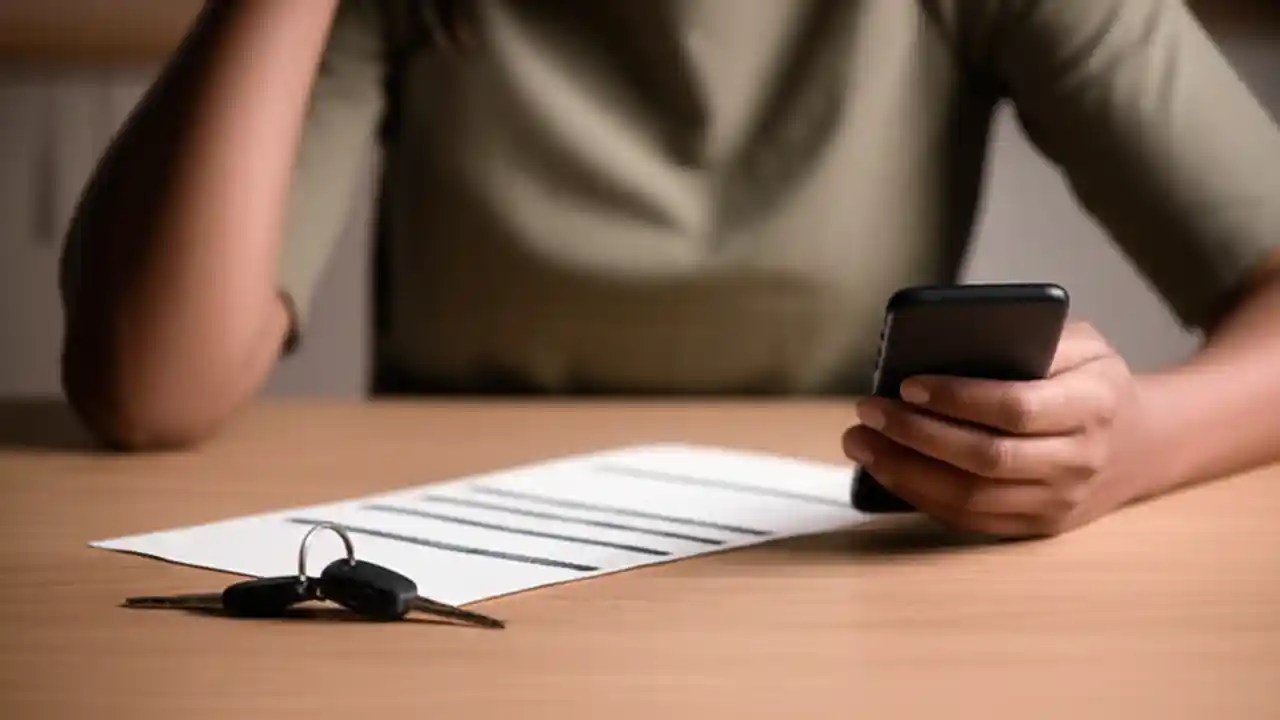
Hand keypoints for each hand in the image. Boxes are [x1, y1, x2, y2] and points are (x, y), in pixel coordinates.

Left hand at [842, 323, 1149, 536]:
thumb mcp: (1083, 344)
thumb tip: (948, 347)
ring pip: (972, 498)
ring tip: (863, 444)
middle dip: (917, 435)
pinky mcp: (1039, 526)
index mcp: (1093, 404)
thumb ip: (1030, 339)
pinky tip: (888, 471)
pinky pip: (972, 521)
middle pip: (986, 458)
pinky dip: (922, 498)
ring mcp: (1060, 501)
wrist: (1143, 444)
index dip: (958, 398)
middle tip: (868, 412)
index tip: (907, 382)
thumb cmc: (1092, 381)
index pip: (1016, 407)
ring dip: (907, 473)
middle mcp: (1079, 459)